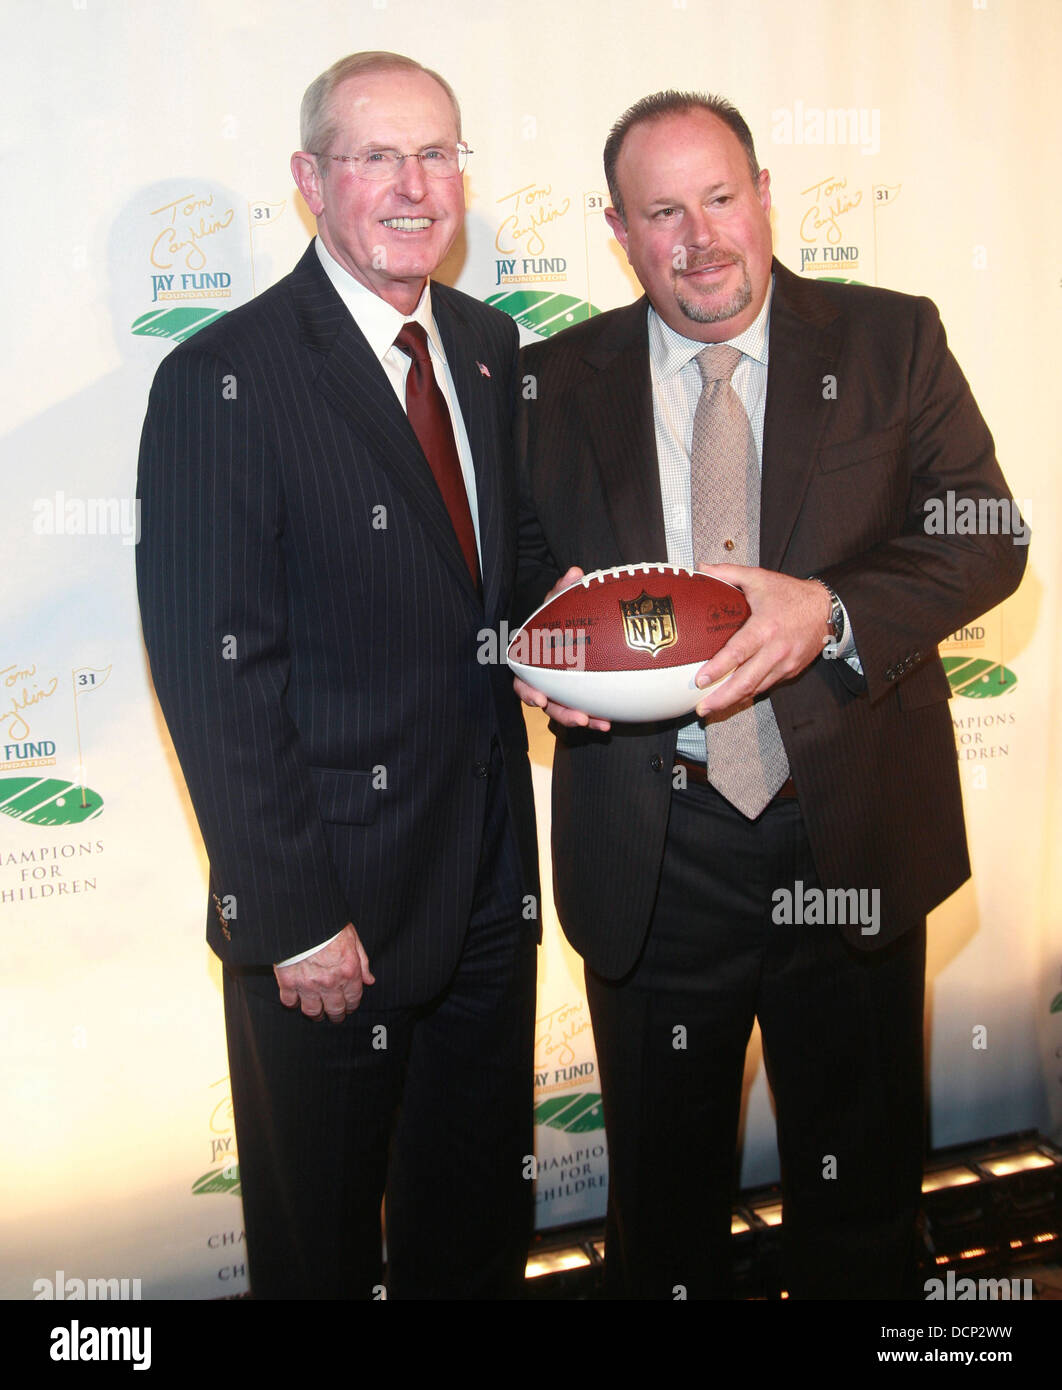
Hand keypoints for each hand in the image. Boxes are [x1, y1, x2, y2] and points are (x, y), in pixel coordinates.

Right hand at [274, 923, 374, 1021]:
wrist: (302, 918)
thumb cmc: (329, 925)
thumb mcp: (352, 938)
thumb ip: (362, 961)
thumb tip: (369, 980)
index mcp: (348, 971)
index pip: (353, 998)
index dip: (352, 1006)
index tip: (349, 1007)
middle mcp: (330, 982)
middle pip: (334, 1009)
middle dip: (336, 1015)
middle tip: (335, 1016)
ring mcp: (308, 984)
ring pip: (312, 1011)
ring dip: (316, 1015)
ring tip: (317, 1014)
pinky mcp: (288, 982)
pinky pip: (289, 1001)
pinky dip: (292, 1003)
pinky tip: (295, 1000)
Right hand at [512, 566, 611, 731]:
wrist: (566, 627)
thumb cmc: (554, 617)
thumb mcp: (555, 602)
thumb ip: (561, 590)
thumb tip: (574, 573)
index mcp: (530, 662)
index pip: (522, 681)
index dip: (529, 692)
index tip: (540, 699)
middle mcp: (541, 681)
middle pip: (546, 704)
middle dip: (561, 713)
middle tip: (579, 718)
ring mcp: (558, 690)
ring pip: (565, 711)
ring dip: (581, 719)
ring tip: (600, 724)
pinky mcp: (574, 696)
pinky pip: (583, 709)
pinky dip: (595, 715)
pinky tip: (610, 722)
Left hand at [693, 564, 831, 716]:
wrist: (826, 608)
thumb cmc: (791, 594)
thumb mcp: (759, 577)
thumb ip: (728, 573)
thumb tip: (702, 568)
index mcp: (765, 627)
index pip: (739, 652)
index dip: (719, 668)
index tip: (701, 679)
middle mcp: (776, 650)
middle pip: (747, 681)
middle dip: (723, 698)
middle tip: (702, 708)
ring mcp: (785, 664)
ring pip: (756, 689)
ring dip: (734, 700)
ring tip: (712, 707)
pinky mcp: (790, 671)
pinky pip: (767, 686)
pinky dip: (749, 693)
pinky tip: (734, 697)